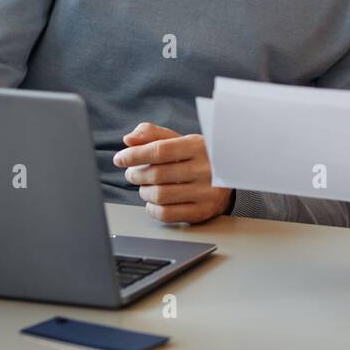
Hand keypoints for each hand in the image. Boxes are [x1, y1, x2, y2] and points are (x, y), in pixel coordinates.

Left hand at [112, 122, 232, 224]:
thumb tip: (129, 140)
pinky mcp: (203, 211)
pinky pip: (166, 214)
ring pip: (159, 195)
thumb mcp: (181, 140)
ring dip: (143, 192)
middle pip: (157, 174)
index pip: (160, 150)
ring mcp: (206, 192)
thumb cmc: (197, 157)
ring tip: (144, 187)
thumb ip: (154, 135)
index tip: (119, 158)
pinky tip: (153, 202)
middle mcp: (206, 169)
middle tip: (132, 173)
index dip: (135, 154)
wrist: (229, 177)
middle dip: (136, 174)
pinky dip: (152, 209)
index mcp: (199, 146)